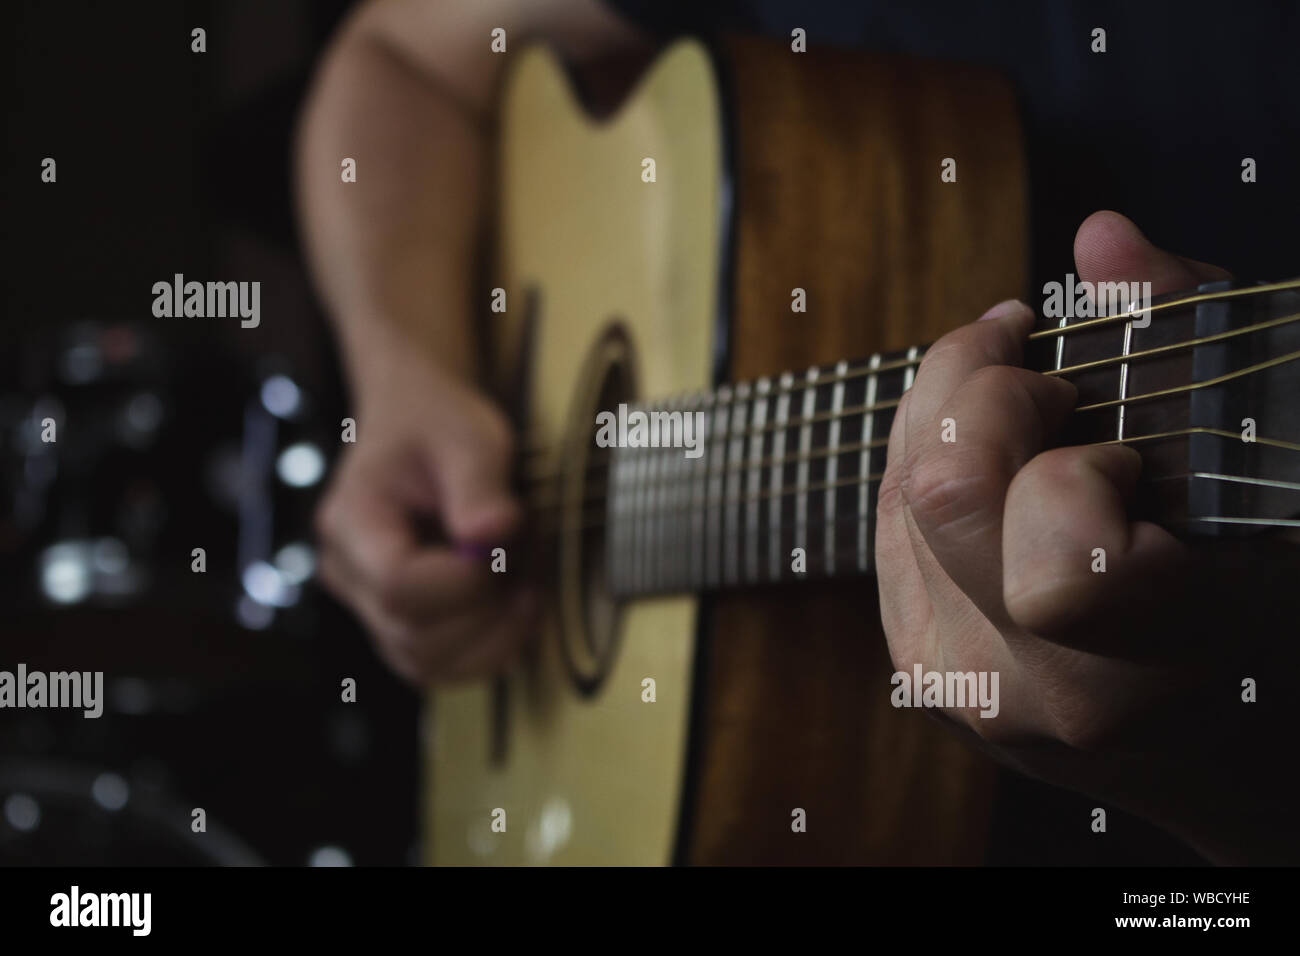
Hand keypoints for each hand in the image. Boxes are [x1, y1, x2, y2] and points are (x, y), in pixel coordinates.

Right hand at [315, 337, 536, 684]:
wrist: (414, 422)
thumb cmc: (437, 424)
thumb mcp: (469, 436)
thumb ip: (480, 485)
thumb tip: (491, 536)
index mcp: (352, 520)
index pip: (398, 585)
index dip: (465, 580)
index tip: (506, 539)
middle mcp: (346, 574)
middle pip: (414, 635)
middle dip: (487, 607)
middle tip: (522, 552)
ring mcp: (367, 607)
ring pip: (427, 664)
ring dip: (493, 635)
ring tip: (521, 578)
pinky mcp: (397, 625)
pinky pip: (438, 667)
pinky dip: (487, 650)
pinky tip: (514, 606)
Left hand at [876, 210, 1297, 862]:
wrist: (1213, 741)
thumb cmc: (1256, 594)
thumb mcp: (1255, 458)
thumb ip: (1190, 335)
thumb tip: (1099, 238)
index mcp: (1151, 663)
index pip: (1060, 565)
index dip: (1073, 469)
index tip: (1102, 418)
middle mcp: (1033, 690)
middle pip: (945, 493)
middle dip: (986, 391)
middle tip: (1045, 375)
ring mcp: (959, 685)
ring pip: (899, 495)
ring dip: (953, 411)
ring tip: (1025, 401)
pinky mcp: (914, 666)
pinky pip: (884, 523)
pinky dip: (929, 457)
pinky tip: (991, 454)